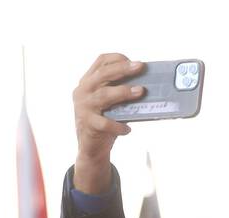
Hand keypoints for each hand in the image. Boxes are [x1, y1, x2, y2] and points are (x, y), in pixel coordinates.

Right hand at [72, 54, 145, 192]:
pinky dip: (118, 126)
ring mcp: (83, 107)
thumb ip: (119, 91)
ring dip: (123, 92)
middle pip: (102, 74)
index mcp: (88, 81)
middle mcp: (82, 91)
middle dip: (123, 69)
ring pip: (104, 95)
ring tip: (140, 91)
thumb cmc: (105, 121)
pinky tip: (128, 129)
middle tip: (140, 67)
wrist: (91, 148)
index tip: (133, 61)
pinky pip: (105, 123)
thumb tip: (146, 85)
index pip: (100, 62)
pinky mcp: (88, 124)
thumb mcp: (110, 103)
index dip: (117, 59)